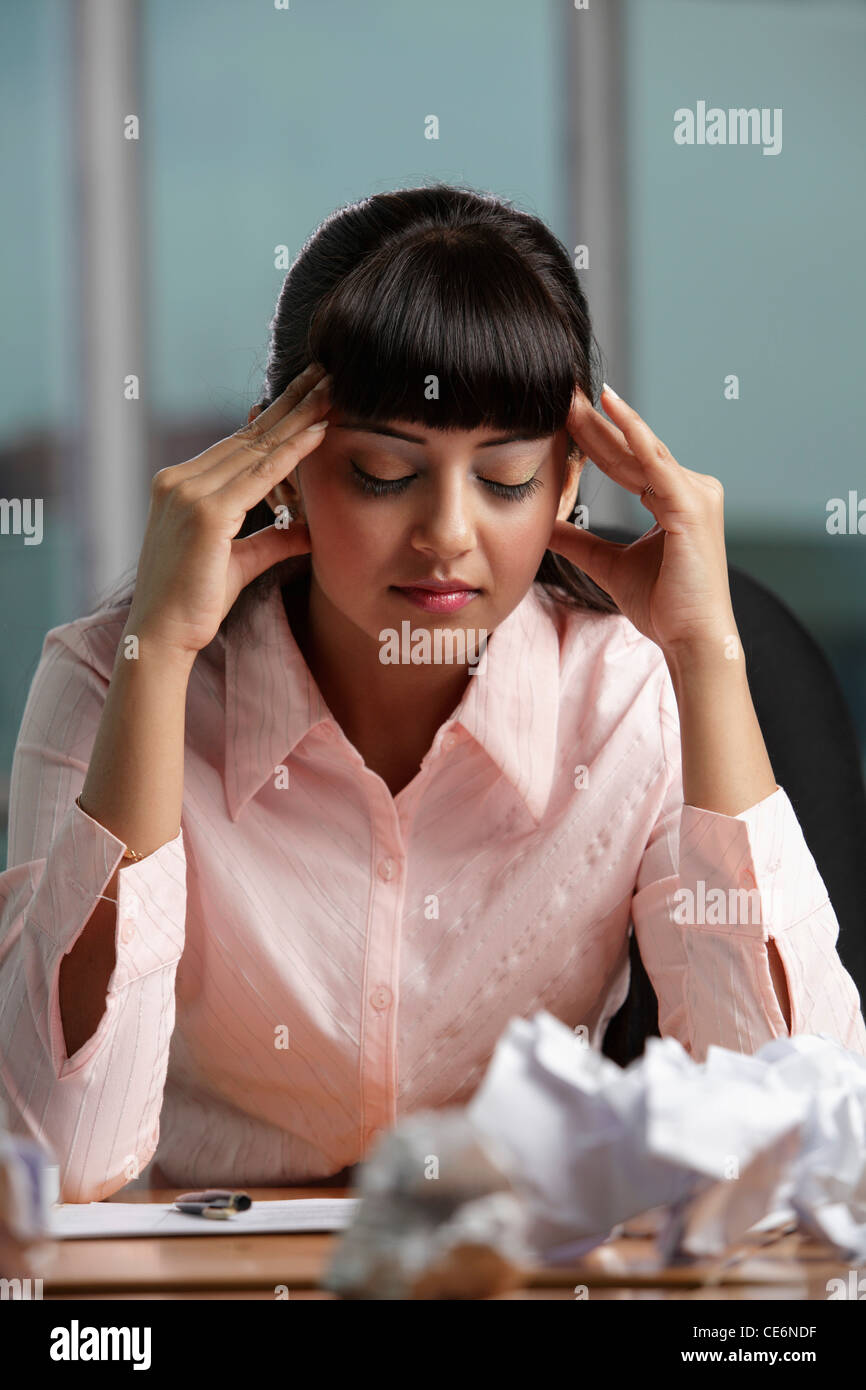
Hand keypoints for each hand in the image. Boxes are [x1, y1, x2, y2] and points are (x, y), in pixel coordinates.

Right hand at [125, 362, 331, 657]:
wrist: (161, 636)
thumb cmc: (194, 605)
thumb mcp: (240, 562)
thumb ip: (272, 539)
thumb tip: (308, 529)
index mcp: (181, 485)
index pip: (240, 445)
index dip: (278, 419)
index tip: (309, 396)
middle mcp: (181, 479)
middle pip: (249, 435)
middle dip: (292, 403)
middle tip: (326, 372)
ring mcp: (189, 492)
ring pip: (258, 448)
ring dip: (300, 416)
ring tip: (333, 391)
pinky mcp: (205, 512)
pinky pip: (260, 474)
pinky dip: (294, 452)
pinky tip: (321, 431)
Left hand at [548, 385, 738, 655]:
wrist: (692, 639)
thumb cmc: (664, 608)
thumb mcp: (608, 565)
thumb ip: (580, 542)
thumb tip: (547, 527)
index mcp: (673, 500)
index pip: (626, 462)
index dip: (593, 439)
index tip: (562, 415)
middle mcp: (689, 489)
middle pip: (632, 450)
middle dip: (595, 422)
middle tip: (563, 392)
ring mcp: (695, 493)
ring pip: (640, 451)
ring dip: (606, 423)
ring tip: (574, 396)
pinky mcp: (692, 505)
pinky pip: (656, 463)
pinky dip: (634, 435)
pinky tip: (612, 410)